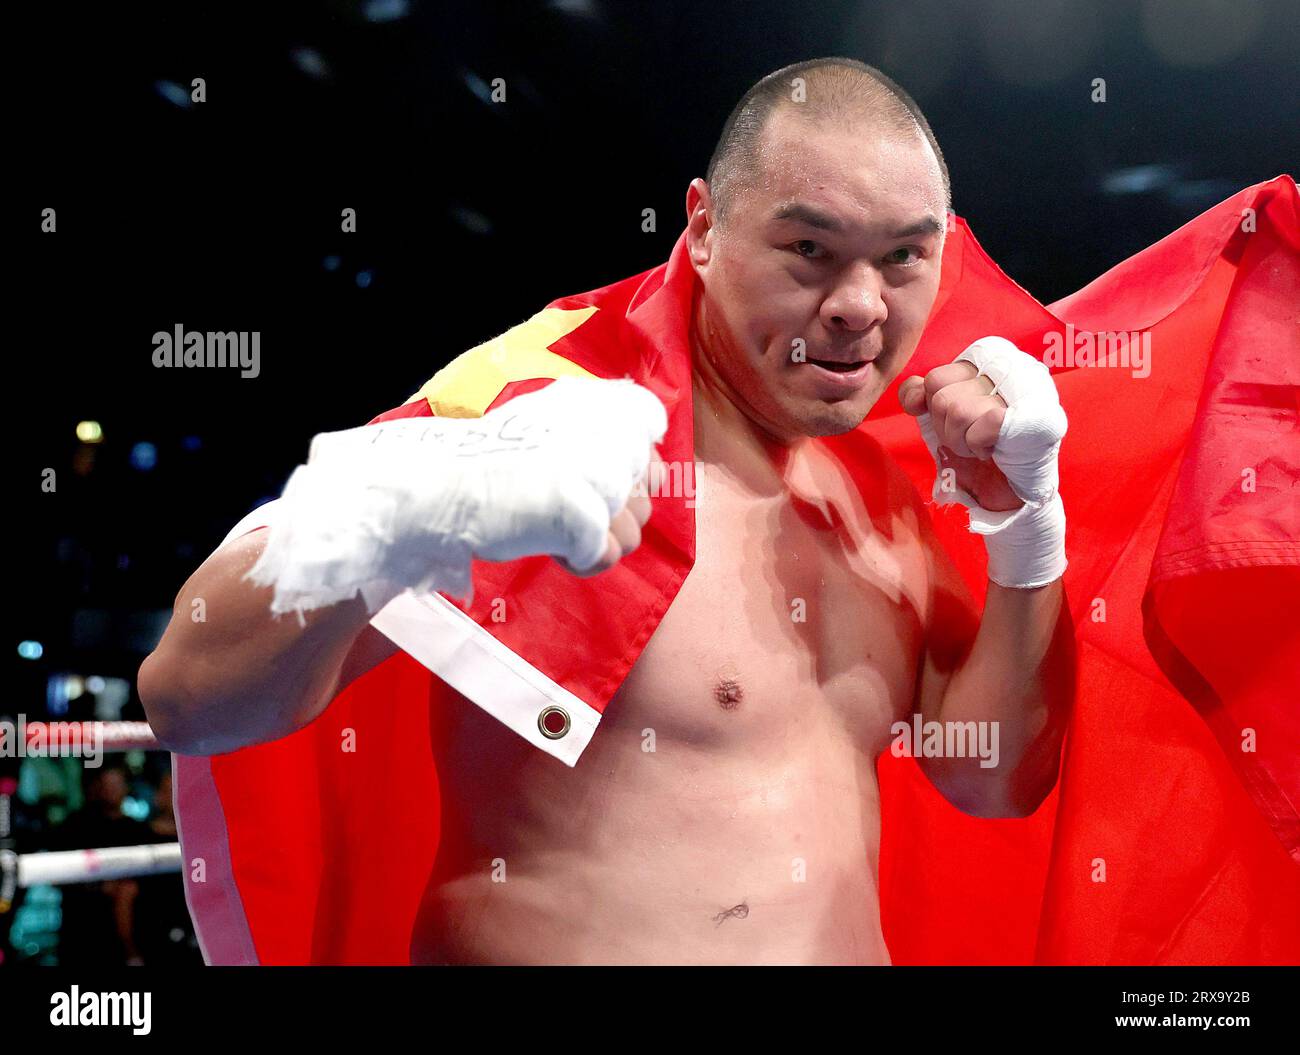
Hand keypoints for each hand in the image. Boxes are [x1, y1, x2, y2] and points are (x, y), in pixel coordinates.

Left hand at [898, 336, 1067, 588]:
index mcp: (989, 362)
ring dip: (961, 439)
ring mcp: (1026, 387)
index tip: (947, 426)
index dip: (927, 405)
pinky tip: (993, 451)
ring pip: (955, 407)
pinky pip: (981, 423)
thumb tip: (914, 393)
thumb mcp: (942, 422)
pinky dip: (978, 444)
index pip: (934, 376)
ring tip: (982, 446)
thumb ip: (923, 397)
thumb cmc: (979, 455)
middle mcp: (1010, 366)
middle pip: (939, 390)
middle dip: (945, 426)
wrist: (1011, 497)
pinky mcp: (1034, 414)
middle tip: (970, 440)